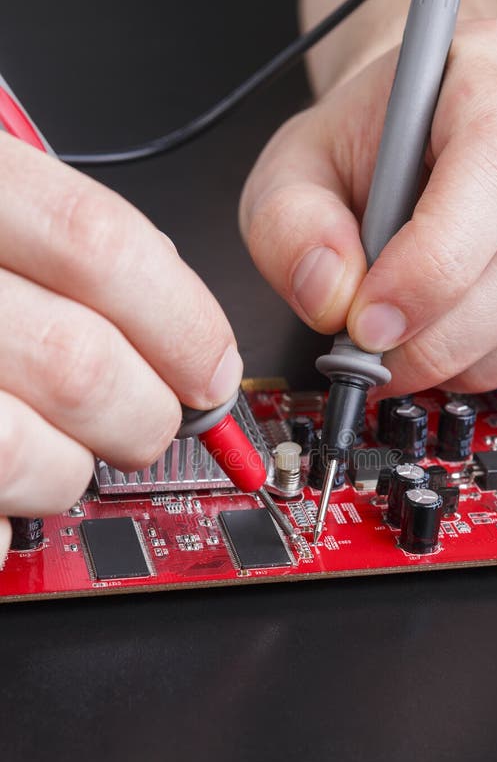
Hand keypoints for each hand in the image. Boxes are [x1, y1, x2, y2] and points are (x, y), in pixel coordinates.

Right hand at [0, 135, 241, 561]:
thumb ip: (59, 241)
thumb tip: (177, 321)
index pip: (100, 246)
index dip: (182, 322)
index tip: (210, 369)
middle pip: (80, 364)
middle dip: (146, 416)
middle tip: (147, 422)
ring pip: (30, 454)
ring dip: (72, 470)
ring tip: (58, 453)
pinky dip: (1, 520)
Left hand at [241, 20, 496, 399]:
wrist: (407, 147)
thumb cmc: (360, 153)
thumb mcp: (292, 175)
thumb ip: (290, 229)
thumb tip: (331, 297)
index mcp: (481, 76)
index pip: (496, 165)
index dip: (434, 264)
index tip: (369, 323)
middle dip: (443, 338)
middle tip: (378, 358)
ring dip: (474, 360)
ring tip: (417, 343)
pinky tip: (467, 341)